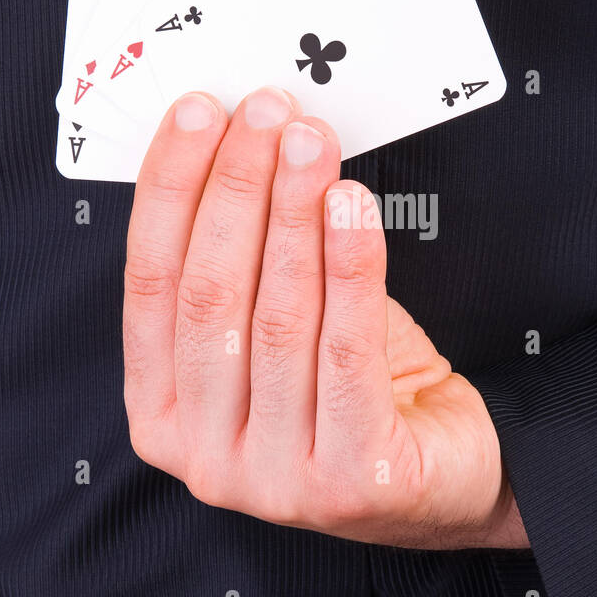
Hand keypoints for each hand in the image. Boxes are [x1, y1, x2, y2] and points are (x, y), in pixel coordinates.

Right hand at [123, 88, 529, 549]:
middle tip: (266, 113)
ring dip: (294, 214)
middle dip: (235, 188)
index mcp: (163, 415)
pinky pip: (347, 353)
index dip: (171, 190)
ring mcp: (274, 480)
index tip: (199, 115)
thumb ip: (246, 263)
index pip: (150, 285)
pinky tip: (353, 207)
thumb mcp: (281, 326)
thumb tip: (242, 142)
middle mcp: (206, 456)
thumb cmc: (358, 392)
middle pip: (210, 297)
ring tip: (312, 144)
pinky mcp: (349, 482)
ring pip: (277, 319)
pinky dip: (350, 268)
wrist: (446, 472)